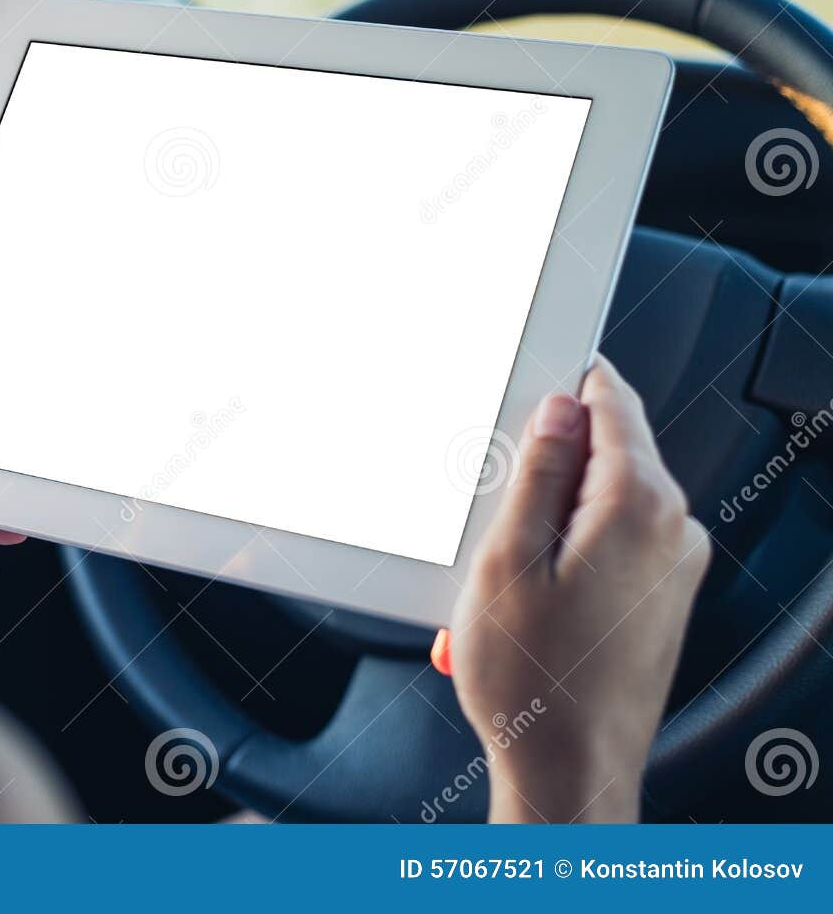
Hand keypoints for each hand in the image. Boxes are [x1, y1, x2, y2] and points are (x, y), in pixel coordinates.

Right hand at [448, 355, 710, 822]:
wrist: (570, 773)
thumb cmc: (536, 682)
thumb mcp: (507, 557)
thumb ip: (540, 471)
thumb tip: (560, 412)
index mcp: (639, 505)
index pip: (610, 401)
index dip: (561, 386)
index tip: (524, 387)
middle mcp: (674, 530)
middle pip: (604, 454)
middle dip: (538, 475)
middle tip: (486, 523)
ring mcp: (674, 569)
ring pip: (599, 504)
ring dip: (540, 527)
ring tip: (493, 584)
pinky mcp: (661, 600)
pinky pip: (608, 548)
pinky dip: (559, 562)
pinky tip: (517, 607)